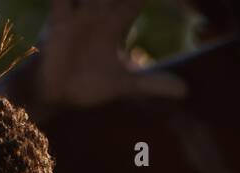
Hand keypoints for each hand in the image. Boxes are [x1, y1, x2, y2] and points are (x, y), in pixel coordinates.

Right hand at [36, 0, 185, 106]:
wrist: (55, 96)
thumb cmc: (87, 84)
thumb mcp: (123, 85)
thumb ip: (151, 84)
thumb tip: (185, 91)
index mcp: (117, 22)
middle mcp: (100, 13)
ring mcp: (80, 15)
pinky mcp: (60, 22)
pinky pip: (62, 2)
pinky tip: (72, 1)